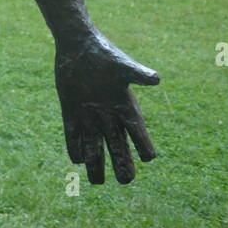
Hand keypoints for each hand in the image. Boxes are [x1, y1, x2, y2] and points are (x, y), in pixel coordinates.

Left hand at [55, 31, 158, 183]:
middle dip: (122, 162)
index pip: (138, 132)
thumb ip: (138, 73)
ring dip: (95, 161)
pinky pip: (73, 133)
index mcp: (126, 106)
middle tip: (125, 181)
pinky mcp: (71, 110)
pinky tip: (76, 159)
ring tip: (96, 182)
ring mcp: (89, 115)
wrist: (78, 45)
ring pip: (94, 144)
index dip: (144, 145)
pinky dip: (74, 145)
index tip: (148, 158)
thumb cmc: (104, 52)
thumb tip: (157, 78)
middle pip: (118, 145)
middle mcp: (109, 115)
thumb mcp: (122, 65)